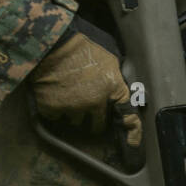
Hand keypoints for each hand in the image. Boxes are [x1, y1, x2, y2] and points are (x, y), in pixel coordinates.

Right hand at [28, 16, 129, 134]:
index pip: (128, 116)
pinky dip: (55, 109)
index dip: (132, 133)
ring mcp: (73, 107)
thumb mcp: (109, 58)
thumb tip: (121, 91)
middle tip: (85, 105)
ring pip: (76, 122)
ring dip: (73, 113)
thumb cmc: (81, 45)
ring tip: (68, 93)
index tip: (132, 144)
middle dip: (93, 118)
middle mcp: (95, 102)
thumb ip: (116, 78)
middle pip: (98, 125)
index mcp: (113, 88)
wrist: (52, 42)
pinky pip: (56, 117)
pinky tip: (55, 93)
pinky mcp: (53, 109)